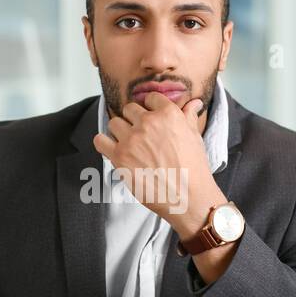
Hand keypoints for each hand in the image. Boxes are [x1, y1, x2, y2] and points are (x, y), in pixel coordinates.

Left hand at [92, 92, 219, 225]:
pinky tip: (115, 150)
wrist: (189, 198)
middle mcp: (148, 123)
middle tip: (144, 137)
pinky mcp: (119, 157)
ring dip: (121, 132)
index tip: (153, 119)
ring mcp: (131, 140)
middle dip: (135, 121)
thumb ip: (189, 117)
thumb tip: (194, 103)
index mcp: (168, 115)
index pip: (151, 98)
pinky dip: (105, 144)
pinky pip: (100, 140)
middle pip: (129, 109)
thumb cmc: (194, 170)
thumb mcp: (195, 138)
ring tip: (132, 146)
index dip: (152, 108)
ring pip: (114, 123)